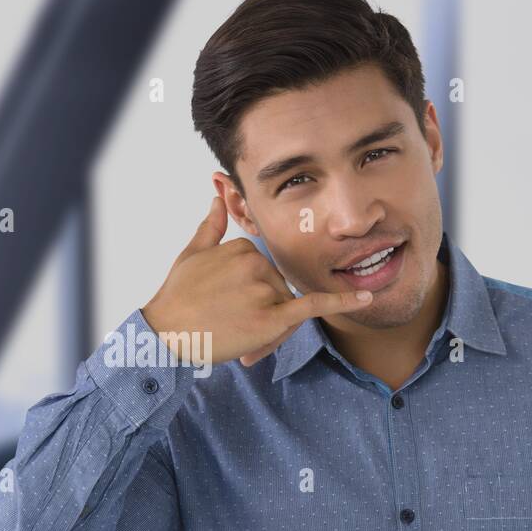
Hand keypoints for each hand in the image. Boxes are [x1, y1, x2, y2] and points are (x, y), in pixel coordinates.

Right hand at [141, 196, 374, 367]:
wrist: (165, 335)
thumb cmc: (176, 298)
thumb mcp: (192, 254)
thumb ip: (211, 225)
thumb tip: (218, 195)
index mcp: (243, 247)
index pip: (266, 272)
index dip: (254, 293)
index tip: (229, 306)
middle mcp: (256, 263)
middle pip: (279, 290)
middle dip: (265, 309)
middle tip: (231, 323)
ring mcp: (264, 289)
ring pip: (286, 308)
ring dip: (270, 327)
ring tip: (236, 333)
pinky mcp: (271, 316)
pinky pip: (312, 306)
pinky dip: (341, 301)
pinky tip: (366, 296)